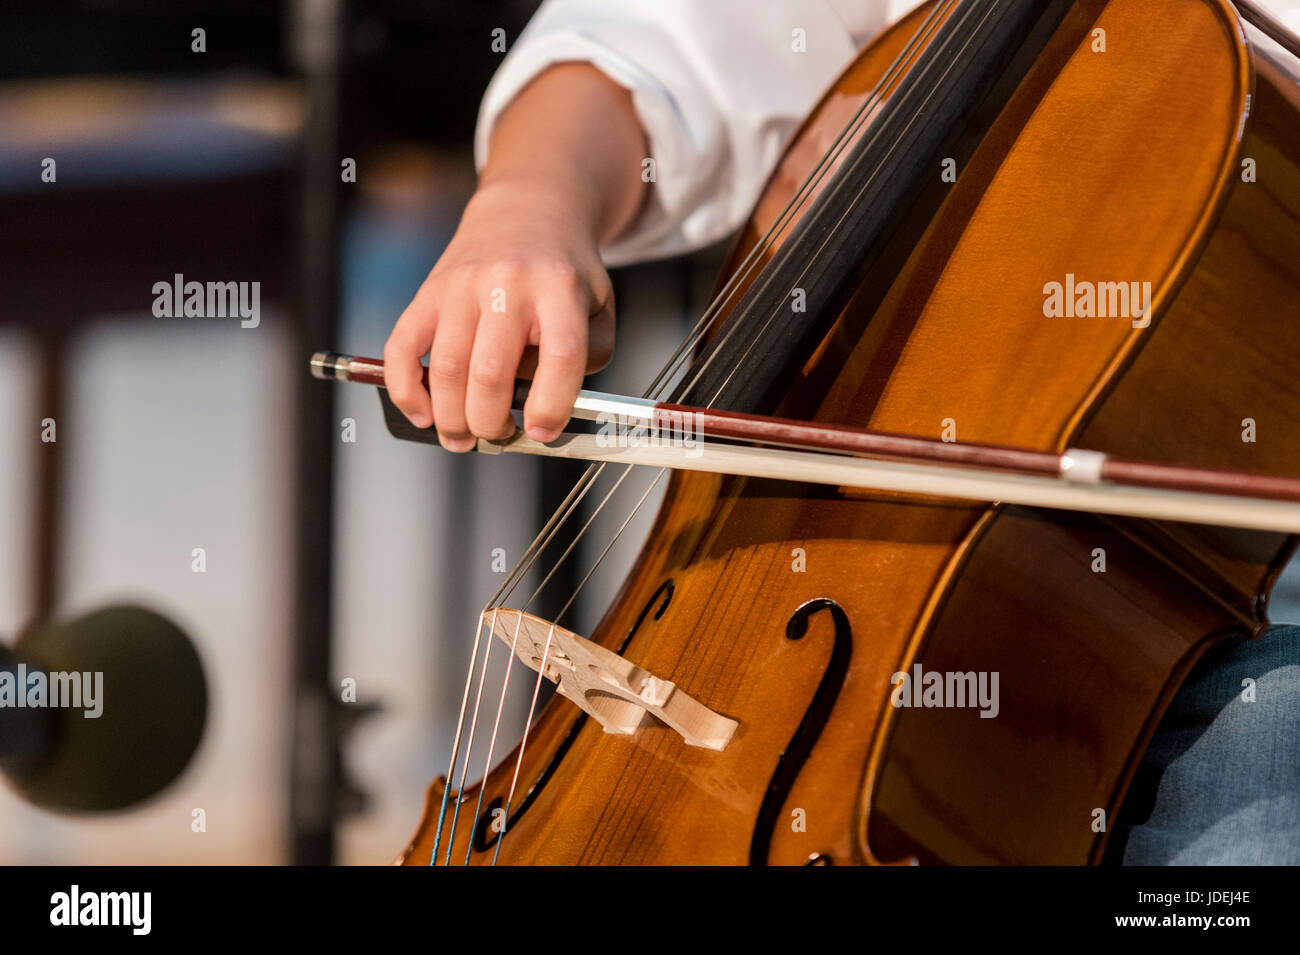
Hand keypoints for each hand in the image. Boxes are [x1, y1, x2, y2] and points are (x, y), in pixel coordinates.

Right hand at [384, 178, 615, 451]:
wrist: (527, 212)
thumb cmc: (562, 273)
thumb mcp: (599, 308)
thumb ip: (587, 360)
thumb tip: (543, 409)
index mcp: (559, 288)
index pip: (560, 357)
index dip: (551, 407)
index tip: (542, 432)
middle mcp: (507, 284)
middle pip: (491, 372)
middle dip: (491, 422)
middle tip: (498, 434)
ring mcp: (461, 286)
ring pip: (446, 369)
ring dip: (451, 418)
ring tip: (463, 437)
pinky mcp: (428, 292)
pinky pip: (403, 348)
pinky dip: (405, 391)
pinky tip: (422, 414)